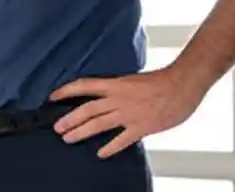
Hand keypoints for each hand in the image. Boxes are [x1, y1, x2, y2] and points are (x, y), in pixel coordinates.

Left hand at [49, 67, 207, 158]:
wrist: (182, 84)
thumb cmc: (161, 80)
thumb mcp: (132, 79)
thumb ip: (118, 88)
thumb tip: (105, 95)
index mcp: (116, 83)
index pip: (84, 85)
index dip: (66, 90)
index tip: (52, 96)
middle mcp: (118, 98)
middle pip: (87, 109)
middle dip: (69, 118)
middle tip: (57, 127)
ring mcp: (129, 113)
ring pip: (99, 124)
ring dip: (81, 132)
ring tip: (68, 138)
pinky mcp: (141, 127)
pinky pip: (122, 140)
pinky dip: (110, 147)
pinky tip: (100, 154)